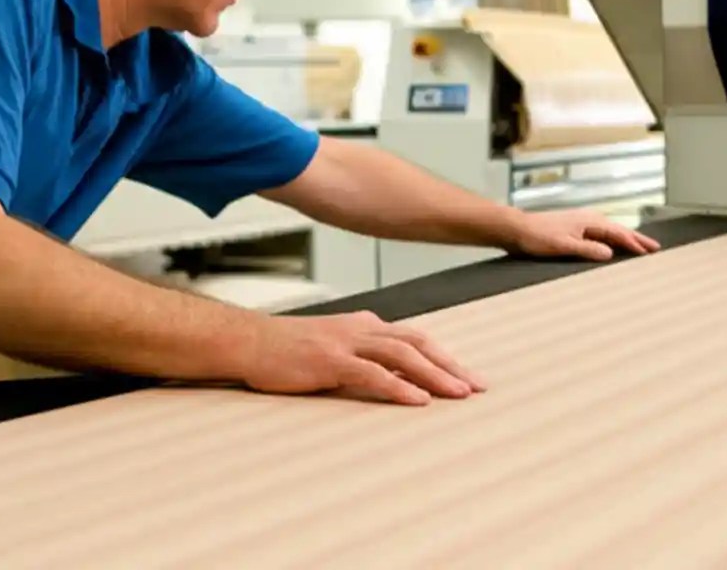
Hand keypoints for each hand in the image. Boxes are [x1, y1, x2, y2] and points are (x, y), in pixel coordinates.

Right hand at [238, 312, 486, 405]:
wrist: (248, 341)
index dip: (444, 357)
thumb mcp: (334, 350)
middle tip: (478, 386)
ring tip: (459, 393)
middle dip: (451, 365)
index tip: (468, 377)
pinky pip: (372, 373)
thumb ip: (365, 360)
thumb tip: (398, 380)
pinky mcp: (330, 360)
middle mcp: (361, 329)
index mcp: (365, 326)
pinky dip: (399, 386)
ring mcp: (346, 343)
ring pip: (403, 355)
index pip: (415, 339)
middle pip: (418, 343)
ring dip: (435, 375)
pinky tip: (418, 400)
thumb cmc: (287, 350)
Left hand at [509, 209, 659, 261]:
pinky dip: (612, 241)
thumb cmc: (537, 236)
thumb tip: (610, 254)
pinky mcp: (574, 230)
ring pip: (611, 233)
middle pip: (619, 231)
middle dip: (637, 240)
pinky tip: (613, 248)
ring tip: (640, 248)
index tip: (650, 253)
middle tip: (655, 249)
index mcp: (589, 221)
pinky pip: (600, 235)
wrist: (517, 229)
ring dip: (626, 241)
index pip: (619, 233)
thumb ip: (587, 250)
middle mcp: (588, 220)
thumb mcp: (563, 245)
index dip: (635, 243)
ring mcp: (582, 224)